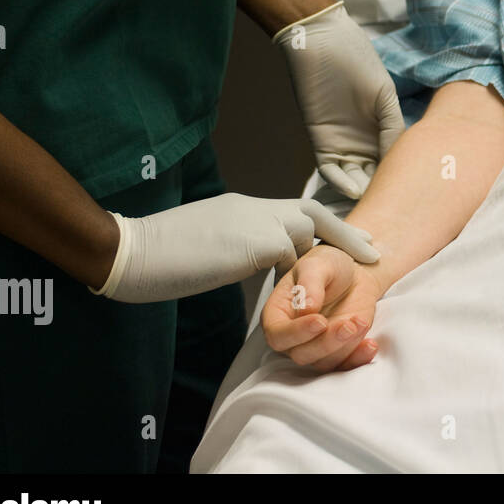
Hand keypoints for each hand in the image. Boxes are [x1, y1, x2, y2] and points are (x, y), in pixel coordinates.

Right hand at [94, 193, 376, 302]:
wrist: (129, 250)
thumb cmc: (157, 253)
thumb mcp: (208, 241)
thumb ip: (237, 243)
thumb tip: (252, 257)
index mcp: (243, 207)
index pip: (294, 210)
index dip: (325, 224)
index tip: (352, 237)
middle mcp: (254, 208)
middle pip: (312, 212)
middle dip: (344, 233)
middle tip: (374, 252)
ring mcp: (255, 221)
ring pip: (304, 234)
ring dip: (315, 261)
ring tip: (339, 282)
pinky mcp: (255, 243)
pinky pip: (291, 258)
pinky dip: (298, 276)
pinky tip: (302, 296)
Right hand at [262, 243, 393, 371]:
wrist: (354, 272)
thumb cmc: (329, 265)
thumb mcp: (318, 264)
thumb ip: (310, 284)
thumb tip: (306, 308)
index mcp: (278, 314)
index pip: (278, 335)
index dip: (296, 333)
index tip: (319, 320)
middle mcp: (294, 336)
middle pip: (301, 354)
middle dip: (326, 342)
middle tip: (348, 324)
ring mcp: (316, 346)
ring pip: (325, 361)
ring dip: (346, 346)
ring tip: (361, 322)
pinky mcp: (339, 351)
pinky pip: (345, 365)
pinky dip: (358, 359)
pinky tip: (371, 345)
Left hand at [274, 1, 405, 199]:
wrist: (323, 43)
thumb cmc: (357, 61)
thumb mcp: (385, 96)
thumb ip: (392, 129)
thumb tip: (399, 162)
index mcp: (384, 130)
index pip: (395, 161)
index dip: (403, 177)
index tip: (416, 194)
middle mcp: (364, 141)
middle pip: (375, 175)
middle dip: (383, 191)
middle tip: (395, 209)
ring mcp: (343, 143)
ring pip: (355, 177)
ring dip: (362, 192)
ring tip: (375, 204)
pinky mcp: (321, 141)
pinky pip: (331, 169)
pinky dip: (341, 182)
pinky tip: (354, 189)